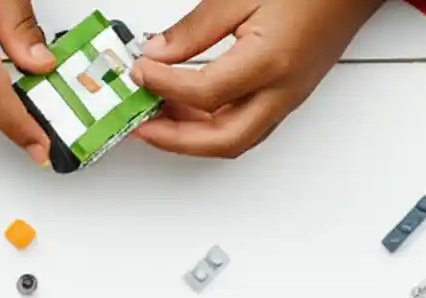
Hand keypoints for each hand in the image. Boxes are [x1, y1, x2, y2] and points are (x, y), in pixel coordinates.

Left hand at [130, 0, 385, 156]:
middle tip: (139, 125)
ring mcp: (287, 99)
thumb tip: (157, 54)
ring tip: (156, 115)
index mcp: (271, 62)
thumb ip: (194, 30)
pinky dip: (209, 125)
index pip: (204, 93)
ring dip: (190, 136)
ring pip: (233, 140)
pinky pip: (244, 126)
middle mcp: (282, 90)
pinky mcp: (286, 97)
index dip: (163, 86)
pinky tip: (187, 108)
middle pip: (222, 140)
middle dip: (173, 139)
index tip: (139, 73)